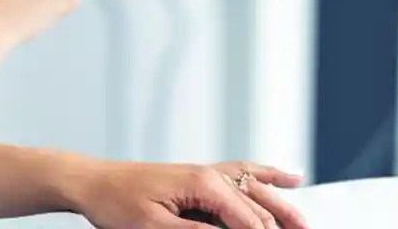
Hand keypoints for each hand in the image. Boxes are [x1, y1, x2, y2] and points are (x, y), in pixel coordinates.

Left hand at [73, 160, 307, 228]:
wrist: (93, 183)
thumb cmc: (116, 204)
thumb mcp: (154, 227)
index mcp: (204, 185)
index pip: (248, 221)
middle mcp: (211, 175)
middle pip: (259, 204)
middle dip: (283, 224)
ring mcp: (207, 174)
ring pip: (257, 189)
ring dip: (282, 205)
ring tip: (304, 223)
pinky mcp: (200, 178)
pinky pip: (243, 175)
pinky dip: (268, 176)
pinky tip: (289, 178)